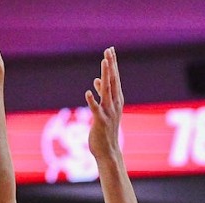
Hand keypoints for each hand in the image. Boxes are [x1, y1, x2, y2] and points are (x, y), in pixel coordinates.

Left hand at [85, 47, 122, 161]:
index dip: (112, 64)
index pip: (115, 79)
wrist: (108, 151)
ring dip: (105, 76)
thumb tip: (97, 80)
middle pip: (113, 81)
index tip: (110, 50)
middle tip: (109, 50)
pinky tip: (88, 92)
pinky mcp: (100, 122)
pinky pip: (96, 109)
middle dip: (111, 65)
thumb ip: (102, 94)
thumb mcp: (105, 109)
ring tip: (103, 63)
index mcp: (116, 100)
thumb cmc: (106, 130)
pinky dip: (92, 101)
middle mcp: (115, 104)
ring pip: (107, 91)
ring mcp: (109, 112)